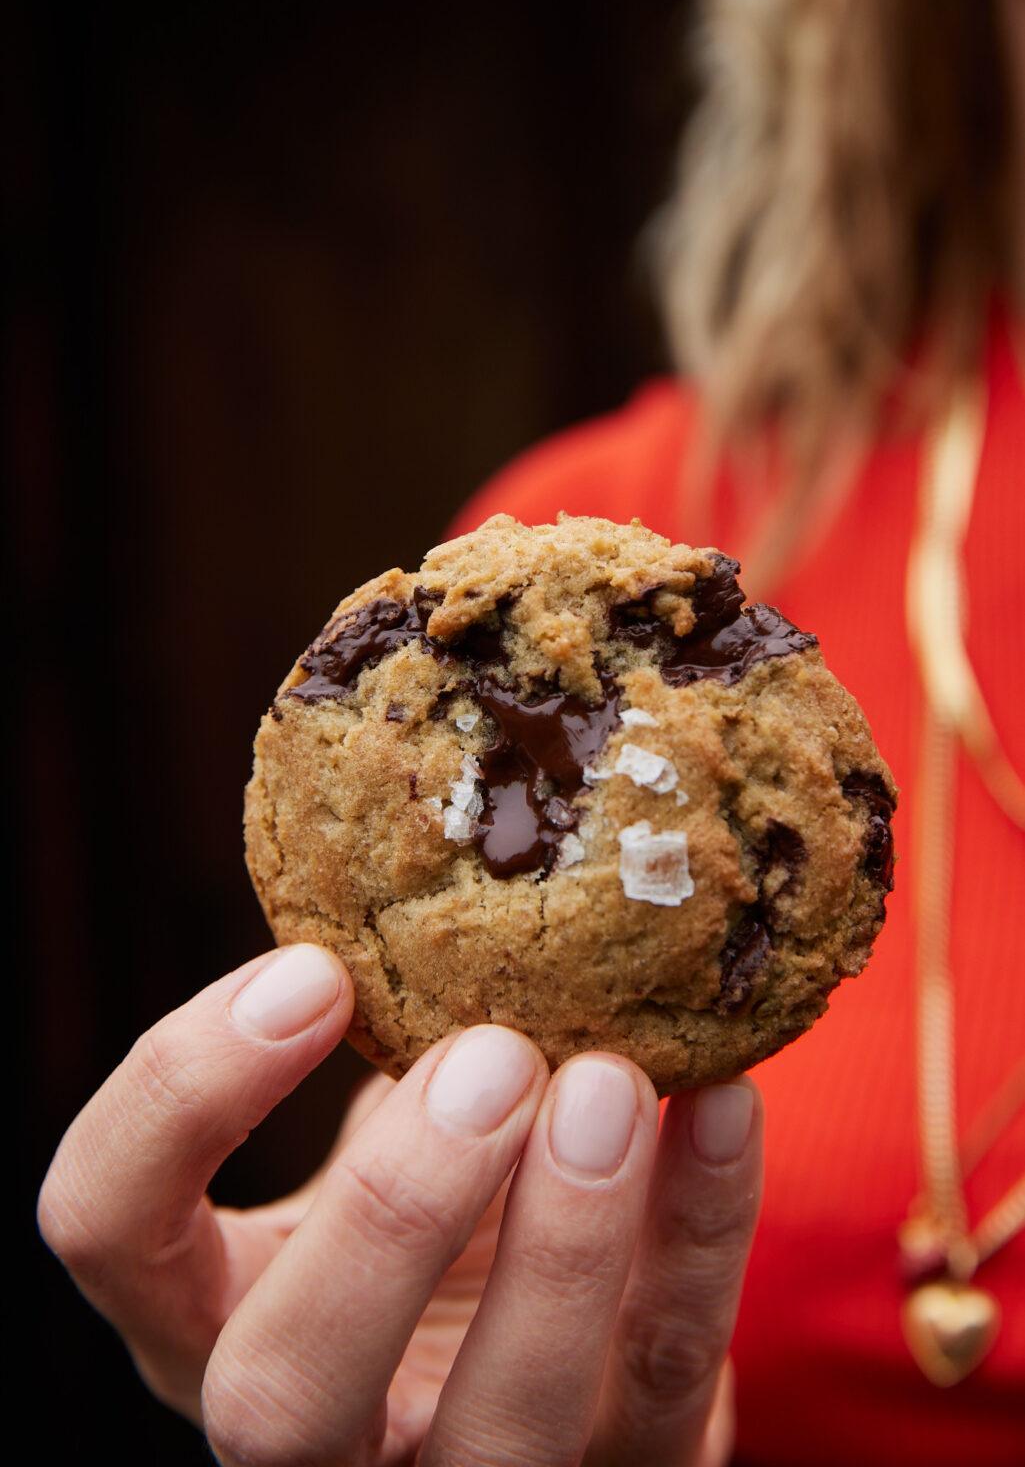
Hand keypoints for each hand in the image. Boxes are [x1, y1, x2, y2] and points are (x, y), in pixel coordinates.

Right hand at [38, 942, 761, 1465]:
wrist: (572, 1363)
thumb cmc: (448, 1207)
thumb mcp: (380, 1125)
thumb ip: (382, 1033)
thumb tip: (441, 824)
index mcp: (211, 1309)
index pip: (104, 1224)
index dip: (178, 1096)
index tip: (311, 969)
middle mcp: (313, 1424)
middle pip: (277, 1396)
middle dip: (385, 1217)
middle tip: (488, 1055)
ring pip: (491, 1434)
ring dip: (561, 1249)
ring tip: (612, 1082)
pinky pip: (665, 1378)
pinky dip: (701, 1232)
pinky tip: (726, 1104)